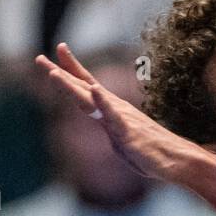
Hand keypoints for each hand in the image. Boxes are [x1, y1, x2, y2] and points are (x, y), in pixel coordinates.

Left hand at [35, 44, 208, 186]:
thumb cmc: (154, 153)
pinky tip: (94, 90)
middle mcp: (115, 108)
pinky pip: (114, 115)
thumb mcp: (126, 143)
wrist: (177, 160)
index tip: (56, 56)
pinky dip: (103, 102)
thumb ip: (116, 134)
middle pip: (83, 87)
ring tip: (53, 73)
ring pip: (92, 99)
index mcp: (112, 110)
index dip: (70, 71)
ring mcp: (121, 117)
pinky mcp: (129, 131)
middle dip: (60, 73)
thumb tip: (112, 134)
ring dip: (72, 85)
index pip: (87, 86)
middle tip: (39, 59)